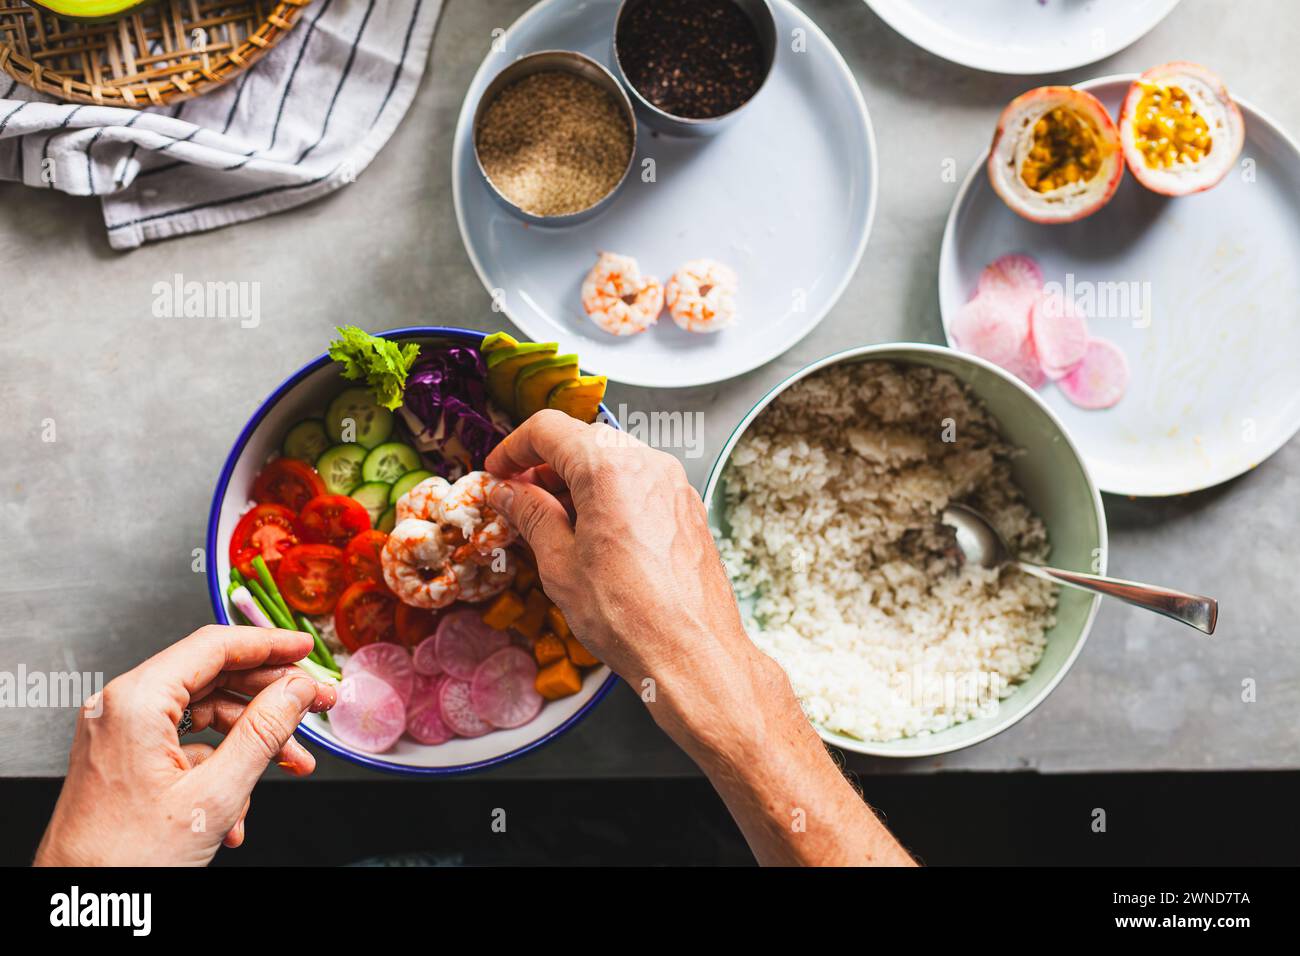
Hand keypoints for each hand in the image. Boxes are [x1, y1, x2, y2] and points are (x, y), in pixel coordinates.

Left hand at [35, 625, 335, 866]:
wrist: (80, 902)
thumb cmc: (123, 861)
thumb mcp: (214, 795)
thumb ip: (263, 733)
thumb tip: (297, 691)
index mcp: (136, 702)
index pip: (215, 646)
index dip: (269, 645)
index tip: (304, 651)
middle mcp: (121, 708)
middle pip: (212, 677)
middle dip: (269, 698)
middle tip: (312, 704)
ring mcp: (120, 732)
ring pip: (204, 714)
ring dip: (250, 739)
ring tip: (289, 763)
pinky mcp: (124, 757)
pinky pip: (185, 744)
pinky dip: (219, 766)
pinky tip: (240, 803)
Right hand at [486, 411, 912, 865]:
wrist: (693, 654)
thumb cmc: (633, 618)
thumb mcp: (560, 565)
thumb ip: (532, 516)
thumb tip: (510, 493)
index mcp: (610, 468)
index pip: (549, 429)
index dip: (513, 448)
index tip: (498, 471)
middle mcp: (648, 465)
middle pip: (584, 441)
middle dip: (545, 464)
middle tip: (518, 498)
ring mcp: (674, 485)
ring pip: (614, 462)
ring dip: (578, 481)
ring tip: (553, 523)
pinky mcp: (687, 509)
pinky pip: (640, 484)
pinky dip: (609, 496)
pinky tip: (592, 534)